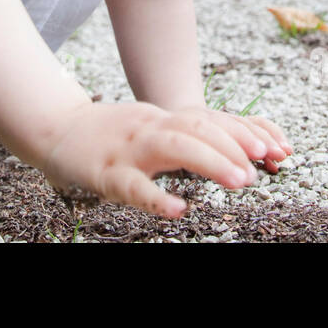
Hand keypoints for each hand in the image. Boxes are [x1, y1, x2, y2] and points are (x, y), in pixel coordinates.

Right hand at [41, 101, 291, 218]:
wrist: (55, 127)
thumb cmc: (110, 134)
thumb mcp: (149, 127)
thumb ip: (184, 136)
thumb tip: (233, 153)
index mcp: (161, 119)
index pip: (208, 119)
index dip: (241, 132)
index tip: (271, 147)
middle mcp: (150, 127)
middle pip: (197, 126)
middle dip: (234, 145)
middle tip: (260, 168)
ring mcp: (128, 148)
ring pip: (174, 146)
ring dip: (211, 161)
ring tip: (240, 181)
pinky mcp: (106, 173)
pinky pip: (134, 186)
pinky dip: (157, 198)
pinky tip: (178, 209)